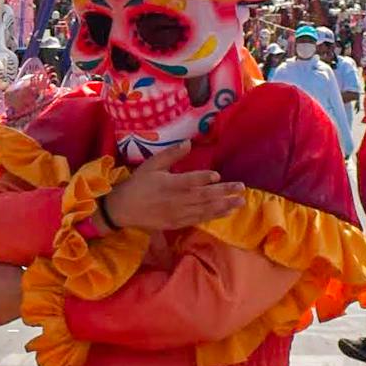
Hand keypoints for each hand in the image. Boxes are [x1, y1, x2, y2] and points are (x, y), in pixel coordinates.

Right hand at [104, 154, 240, 235]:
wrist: (123, 209)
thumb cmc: (138, 184)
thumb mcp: (151, 165)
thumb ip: (170, 154)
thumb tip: (188, 142)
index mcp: (168, 184)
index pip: (189, 181)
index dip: (203, 179)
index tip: (216, 176)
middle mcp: (176, 200)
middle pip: (203, 196)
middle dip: (224, 193)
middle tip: (241, 188)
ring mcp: (178, 213)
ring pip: (204, 210)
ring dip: (224, 206)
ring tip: (240, 202)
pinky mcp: (178, 223)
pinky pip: (199, 219)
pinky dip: (214, 216)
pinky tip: (226, 212)